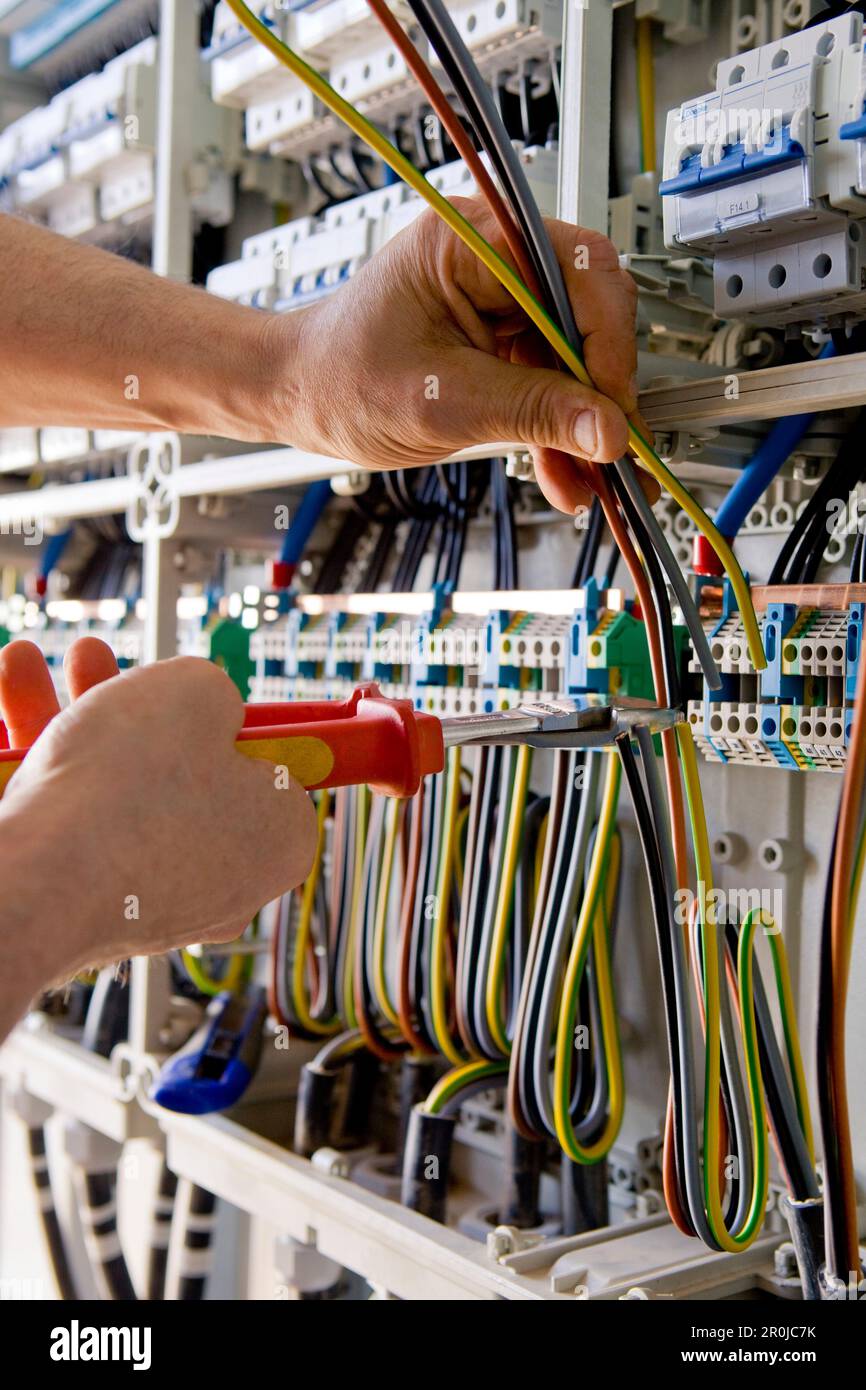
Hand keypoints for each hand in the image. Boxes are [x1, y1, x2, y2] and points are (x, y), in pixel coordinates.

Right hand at [0, 640, 316, 996]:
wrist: (38, 882)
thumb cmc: (131, 788)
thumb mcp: (195, 690)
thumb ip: (211, 689)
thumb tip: (202, 704)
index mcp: (279, 839)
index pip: (269, 770)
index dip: (231, 723)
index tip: (202, 701)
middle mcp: (226, 882)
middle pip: (181, 772)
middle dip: (127, 708)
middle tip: (92, 661)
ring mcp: (156, 901)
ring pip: (116, 794)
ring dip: (68, 722)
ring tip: (24, 666)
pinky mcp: (89, 909)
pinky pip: (74, 832)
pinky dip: (43, 778)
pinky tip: (6, 726)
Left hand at [264, 195, 647, 513]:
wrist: (301, 397)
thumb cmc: (339, 378)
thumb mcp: (442, 403)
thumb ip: (531, 412)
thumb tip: (607, 430)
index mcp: (471, 240)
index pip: (577, 270)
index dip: (608, 344)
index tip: (615, 409)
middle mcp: (494, 256)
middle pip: (590, 310)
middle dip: (602, 388)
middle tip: (612, 448)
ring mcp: (502, 297)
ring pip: (578, 354)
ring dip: (584, 421)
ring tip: (587, 478)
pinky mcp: (503, 336)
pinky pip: (553, 378)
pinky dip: (560, 428)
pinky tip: (565, 471)